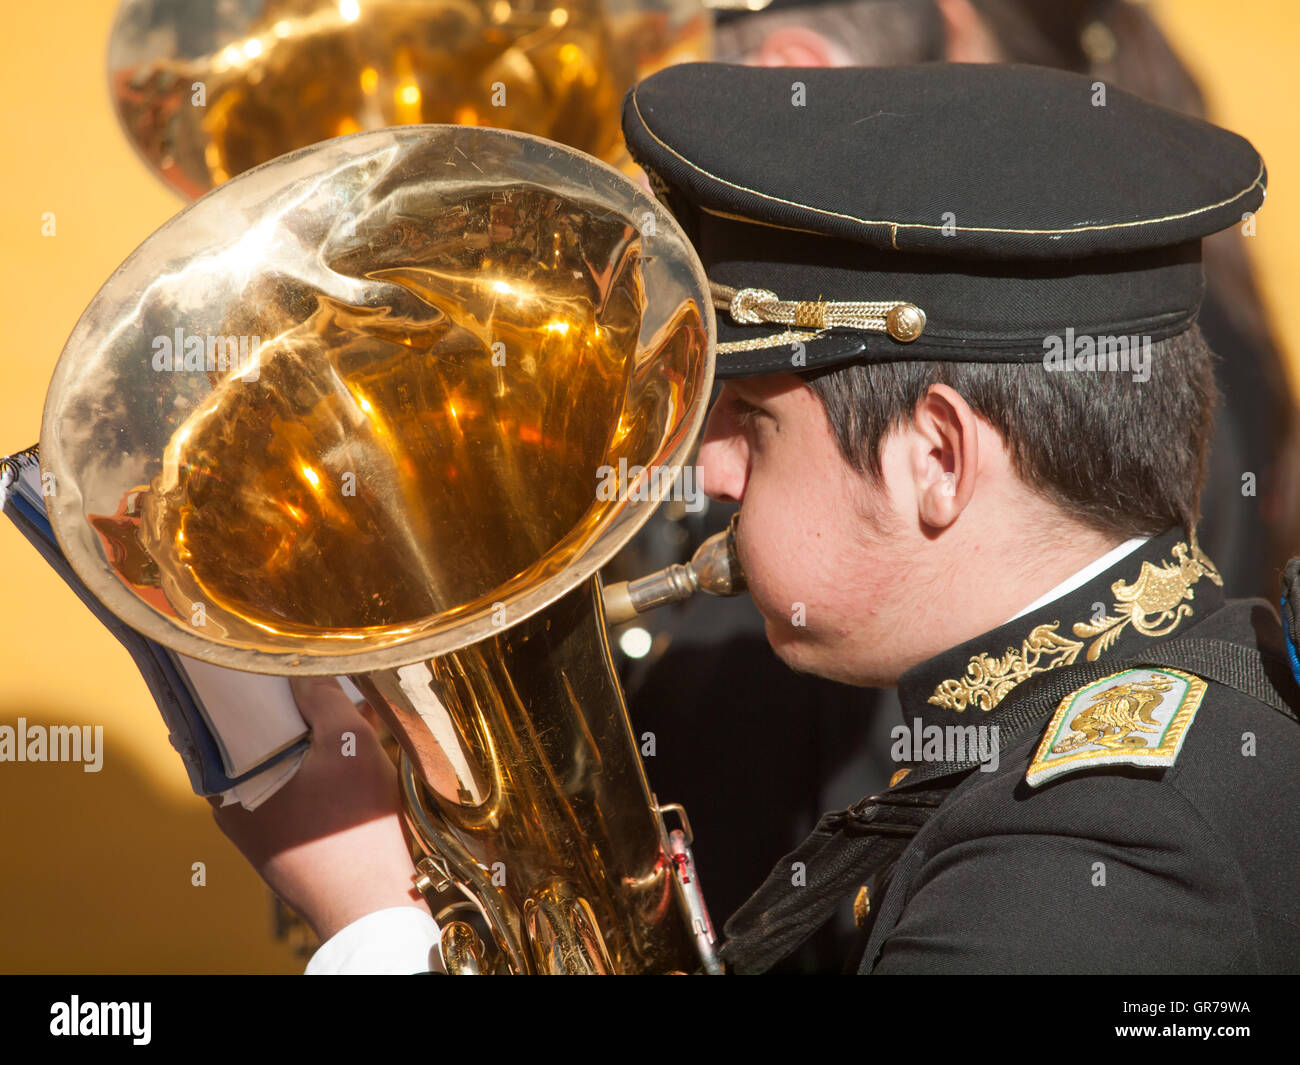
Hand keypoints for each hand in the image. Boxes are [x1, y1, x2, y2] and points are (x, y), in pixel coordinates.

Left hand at [210, 676, 429, 943]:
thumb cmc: (354, 827)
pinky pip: (291, 792)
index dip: (246, 683)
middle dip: (291, 710)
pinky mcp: (279, 845)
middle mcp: (229, 807)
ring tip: (351, 714)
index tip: (264, 661)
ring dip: (309, 739)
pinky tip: (353, 755)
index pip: (221, 714)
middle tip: (320, 684)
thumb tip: (304, 669)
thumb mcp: (350, 743)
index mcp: (227, 781)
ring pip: (277, 765)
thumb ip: (324, 698)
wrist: (368, 903)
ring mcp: (253, 830)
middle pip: (253, 738)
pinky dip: (315, 770)